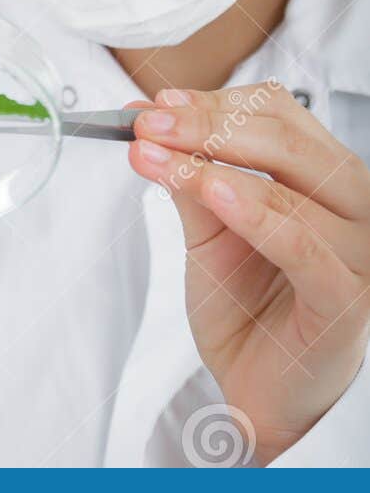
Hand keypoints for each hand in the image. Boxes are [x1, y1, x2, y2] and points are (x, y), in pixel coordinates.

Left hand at [128, 81, 369, 463]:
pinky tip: (212, 192)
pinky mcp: (346, 304)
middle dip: (209, 124)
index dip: (217, 101)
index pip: (282, 115)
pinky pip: (304, 249)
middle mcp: (352, 209)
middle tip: (147, 123)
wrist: (256, 391)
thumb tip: (144, 120)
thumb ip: (186, 176)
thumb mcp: (207, 229)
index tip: (156, 103)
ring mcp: (356, 256)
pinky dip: (257, 214)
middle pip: (289, 141)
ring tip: (158, 155)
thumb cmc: (245, 306)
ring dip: (213, 165)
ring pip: (291, 190)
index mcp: (327, 179)